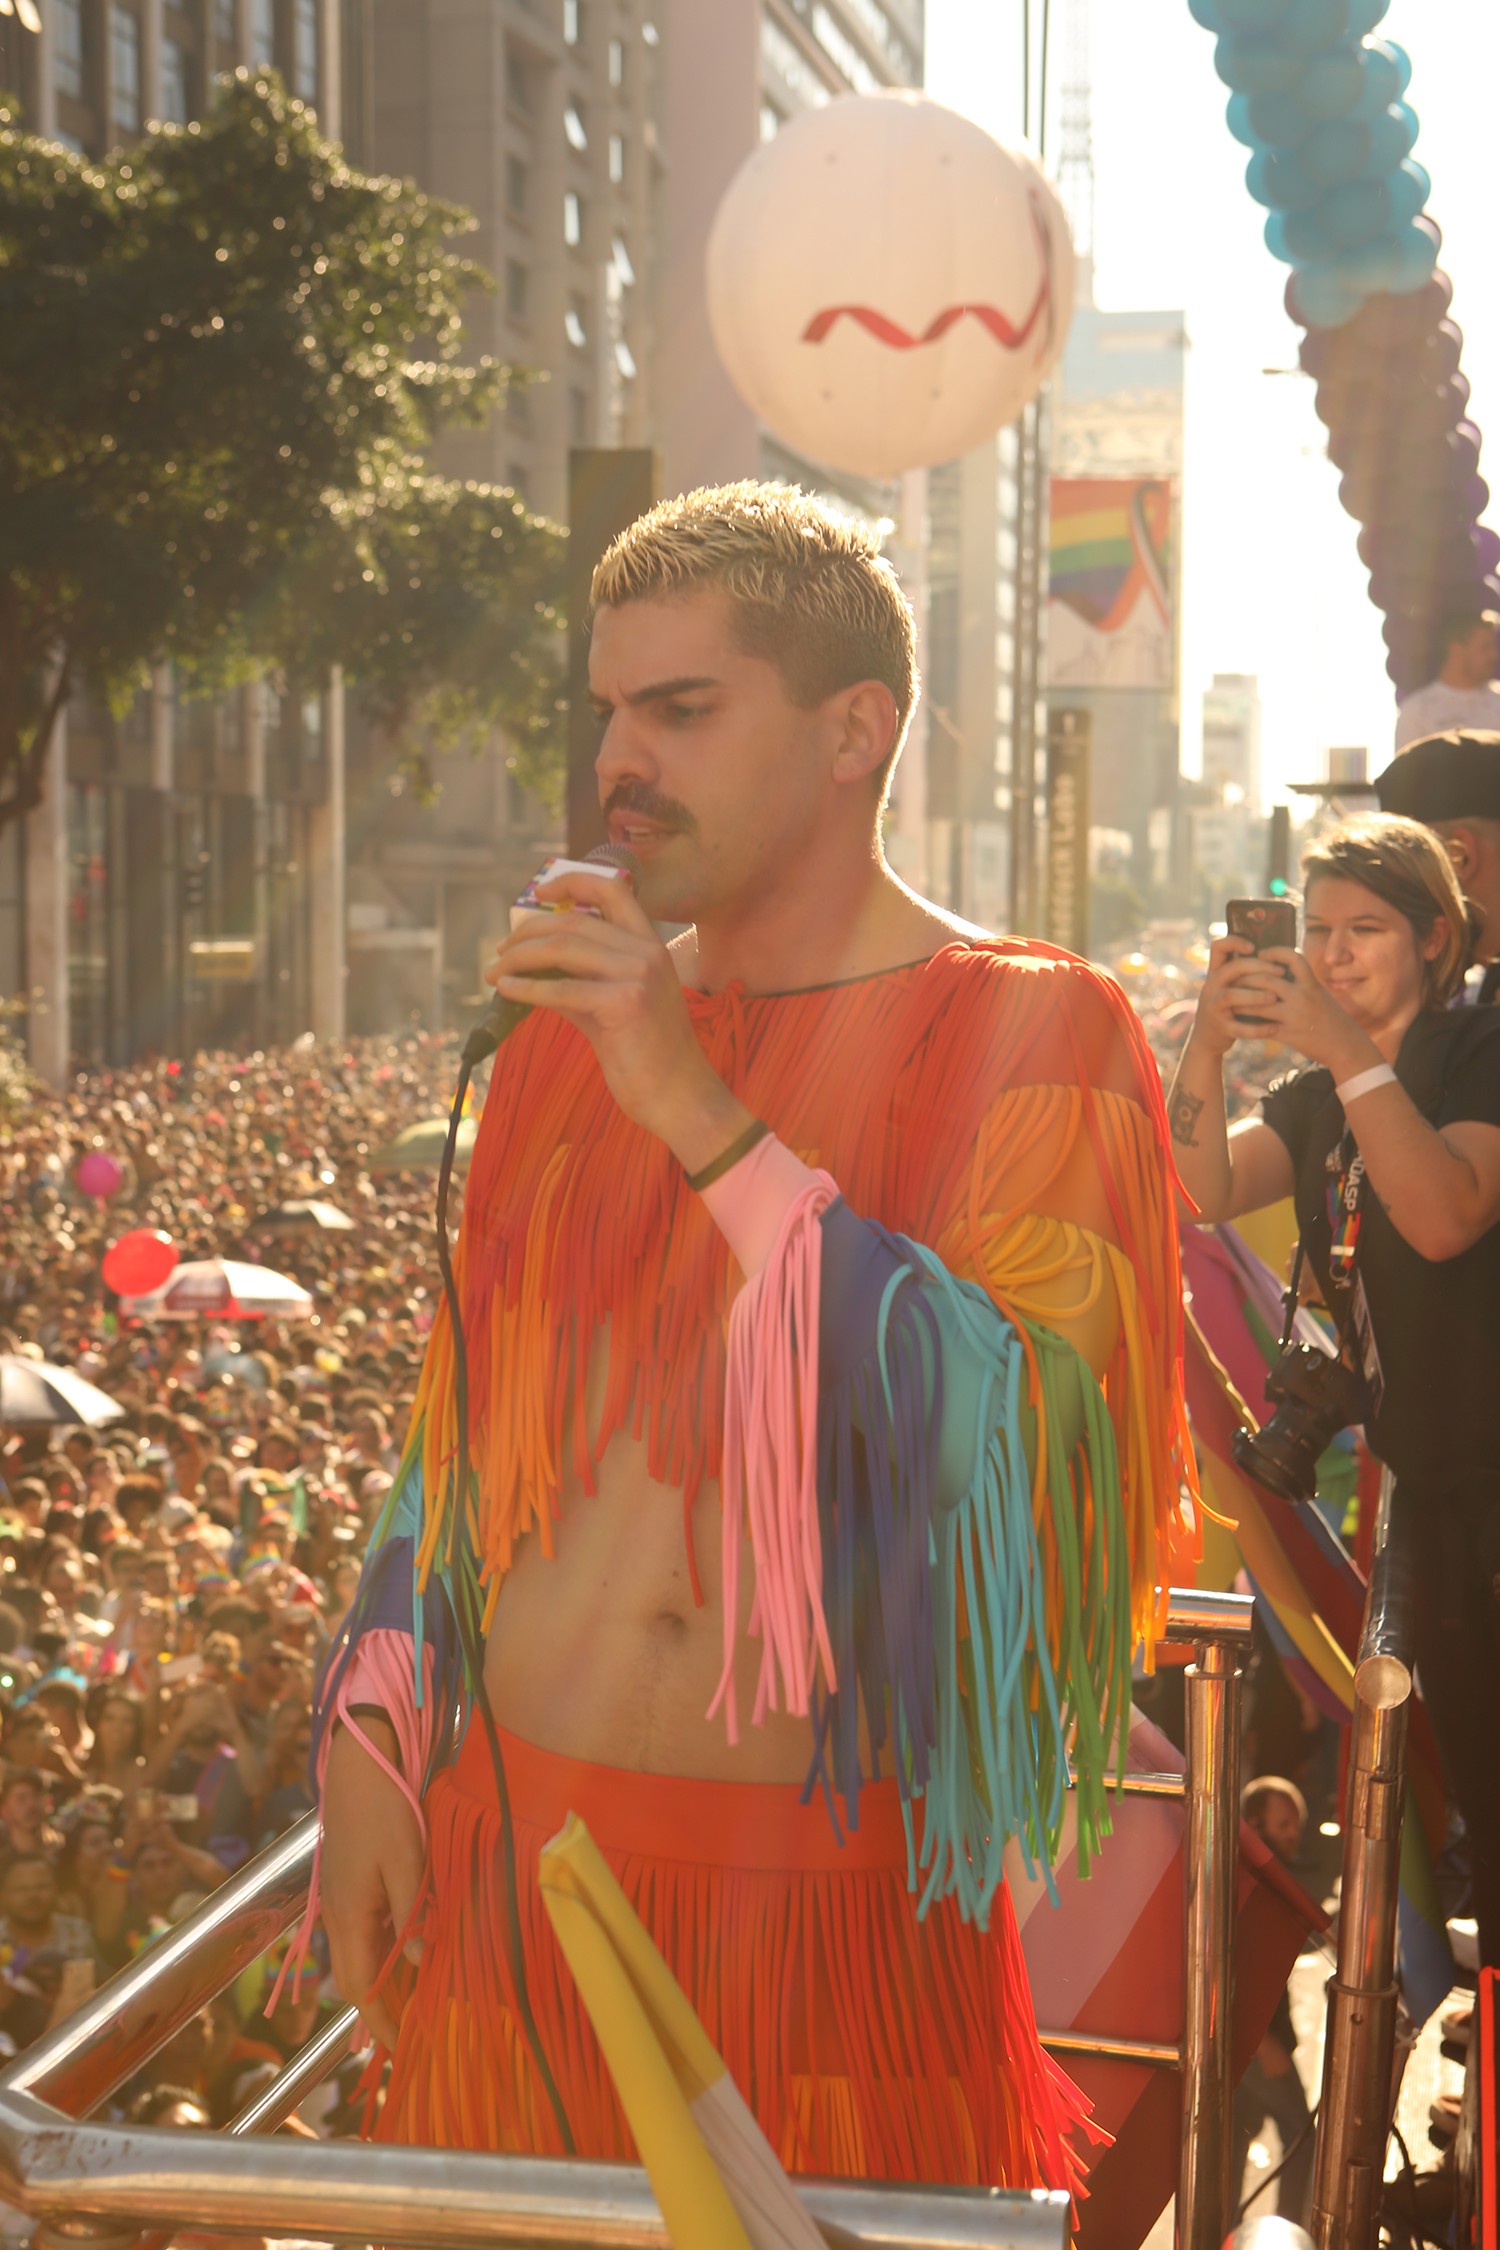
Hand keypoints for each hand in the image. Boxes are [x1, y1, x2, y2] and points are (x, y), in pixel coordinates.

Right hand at [319, 1719, 425, 2050]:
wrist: (358, 1766)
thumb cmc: (384, 1810)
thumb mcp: (406, 1862)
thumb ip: (411, 1915)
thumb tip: (421, 1960)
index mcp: (348, 1917)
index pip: (359, 1988)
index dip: (381, 2023)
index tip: (403, 2051)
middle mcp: (337, 1916)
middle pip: (355, 1978)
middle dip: (383, 2009)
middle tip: (416, 2032)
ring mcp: (340, 1900)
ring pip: (360, 1955)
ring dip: (385, 1981)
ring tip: (418, 2001)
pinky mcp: (349, 1885)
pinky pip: (365, 1932)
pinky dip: (384, 1952)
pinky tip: (410, 1951)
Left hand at [485, 871, 747, 1165]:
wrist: (679, 1096)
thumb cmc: (647, 1054)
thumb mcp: (614, 1005)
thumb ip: (581, 980)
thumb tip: (531, 970)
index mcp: (650, 945)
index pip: (613, 892)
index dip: (572, 883)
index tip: (539, 893)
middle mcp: (648, 952)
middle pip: (574, 921)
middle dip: (527, 933)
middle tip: (499, 951)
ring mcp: (639, 975)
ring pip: (563, 948)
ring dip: (519, 958)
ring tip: (493, 973)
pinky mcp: (625, 1003)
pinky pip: (562, 989)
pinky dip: (526, 988)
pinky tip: (507, 991)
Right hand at [1186, 936, 1278, 1059]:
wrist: (1206, 1039)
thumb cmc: (1227, 1007)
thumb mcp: (1227, 986)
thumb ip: (1242, 973)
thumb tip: (1274, 954)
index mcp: (1216, 973)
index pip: (1218, 947)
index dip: (1235, 942)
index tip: (1254, 947)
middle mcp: (1212, 986)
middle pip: (1232, 968)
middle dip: (1259, 967)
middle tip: (1281, 972)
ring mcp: (1214, 1007)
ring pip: (1232, 996)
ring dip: (1255, 996)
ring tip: (1275, 998)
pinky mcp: (1220, 1027)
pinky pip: (1239, 1027)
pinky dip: (1257, 1029)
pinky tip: (1274, 1028)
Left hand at [1244, 947, 1380, 1078]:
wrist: (1345, 1045)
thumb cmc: (1331, 1016)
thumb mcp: (1319, 994)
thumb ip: (1301, 982)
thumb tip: (1277, 968)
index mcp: (1312, 984)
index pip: (1293, 958)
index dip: (1275, 952)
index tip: (1261, 952)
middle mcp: (1304, 997)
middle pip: (1267, 980)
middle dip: (1247, 978)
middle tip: (1235, 978)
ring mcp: (1295, 1017)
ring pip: (1260, 1005)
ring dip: (1242, 1001)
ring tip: (1231, 998)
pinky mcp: (1289, 1035)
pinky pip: (1262, 1027)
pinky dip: (1249, 1023)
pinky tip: (1240, 1019)